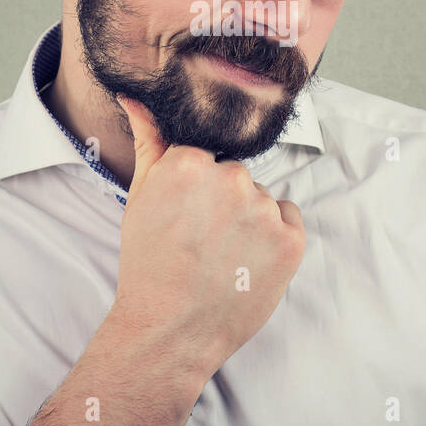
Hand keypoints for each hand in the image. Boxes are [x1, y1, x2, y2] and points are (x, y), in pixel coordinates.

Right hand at [105, 95, 306, 380]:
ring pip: (262, 199)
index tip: (184, 216)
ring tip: (221, 256)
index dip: (194, 189)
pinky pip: (288, 221)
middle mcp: (231, 178)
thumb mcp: (140, 197)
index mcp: (190, 162)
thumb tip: (135, 95)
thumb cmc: (149, 264)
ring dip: (248, 221)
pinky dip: (274, 238)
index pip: (205, 157)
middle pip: (236, 177)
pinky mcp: (291, 241)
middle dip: (222, 202)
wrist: (170, 330)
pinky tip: (246, 262)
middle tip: (199, 240)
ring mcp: (264, 210)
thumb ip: (148, 140)